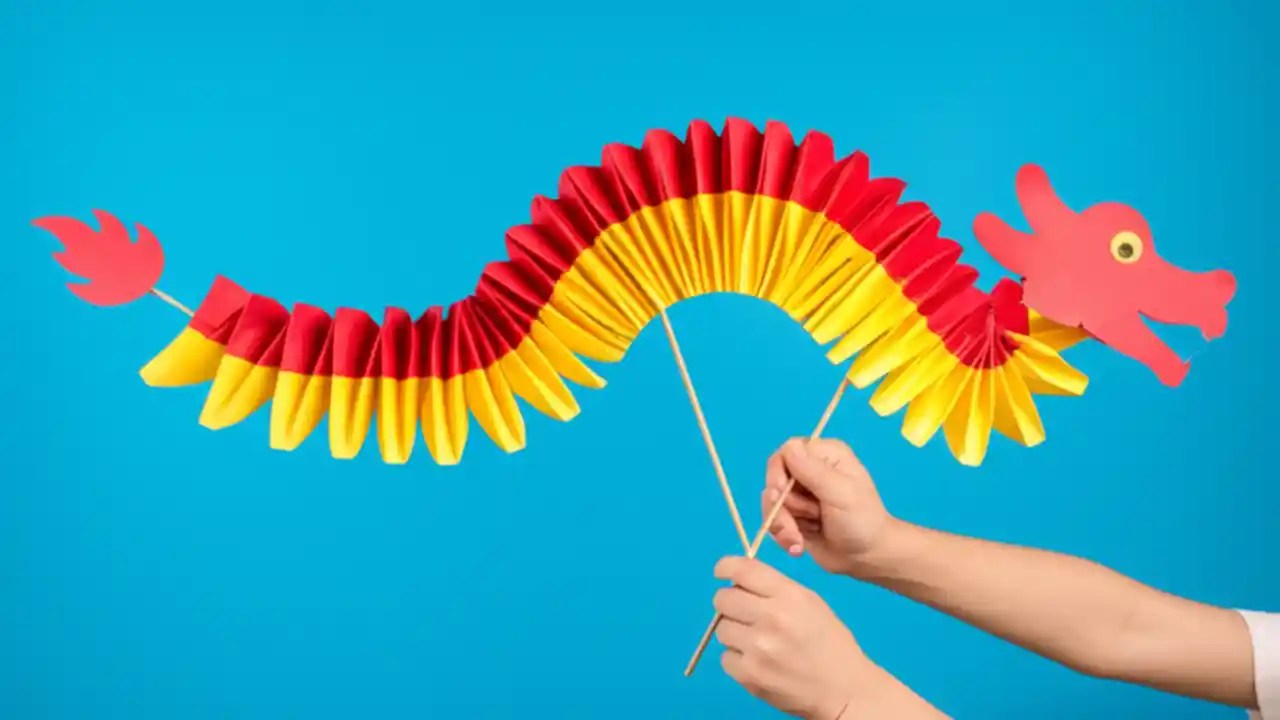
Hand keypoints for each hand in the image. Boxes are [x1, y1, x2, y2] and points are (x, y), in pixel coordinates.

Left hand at [713, 557, 868, 718]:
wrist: (844, 690)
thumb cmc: (829, 643)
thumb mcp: (811, 603)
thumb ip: (775, 589)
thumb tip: (739, 582)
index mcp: (789, 596)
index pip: (742, 570)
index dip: (725, 567)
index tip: (721, 573)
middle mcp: (771, 618)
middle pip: (723, 599)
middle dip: (729, 603)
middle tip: (743, 614)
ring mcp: (757, 648)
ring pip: (721, 629)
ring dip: (734, 633)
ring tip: (757, 642)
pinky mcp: (749, 675)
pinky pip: (725, 658)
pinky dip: (737, 659)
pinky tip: (758, 662)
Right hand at [763, 438, 896, 577]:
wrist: (866, 558)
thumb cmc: (862, 521)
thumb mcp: (841, 494)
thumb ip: (813, 471)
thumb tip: (788, 446)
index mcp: (825, 455)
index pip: (787, 451)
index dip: (779, 473)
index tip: (783, 492)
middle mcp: (809, 470)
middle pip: (774, 479)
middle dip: (784, 505)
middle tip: (808, 518)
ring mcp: (800, 495)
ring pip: (770, 503)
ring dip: (783, 524)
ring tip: (800, 540)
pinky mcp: (793, 516)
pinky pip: (773, 521)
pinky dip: (783, 536)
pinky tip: (798, 547)